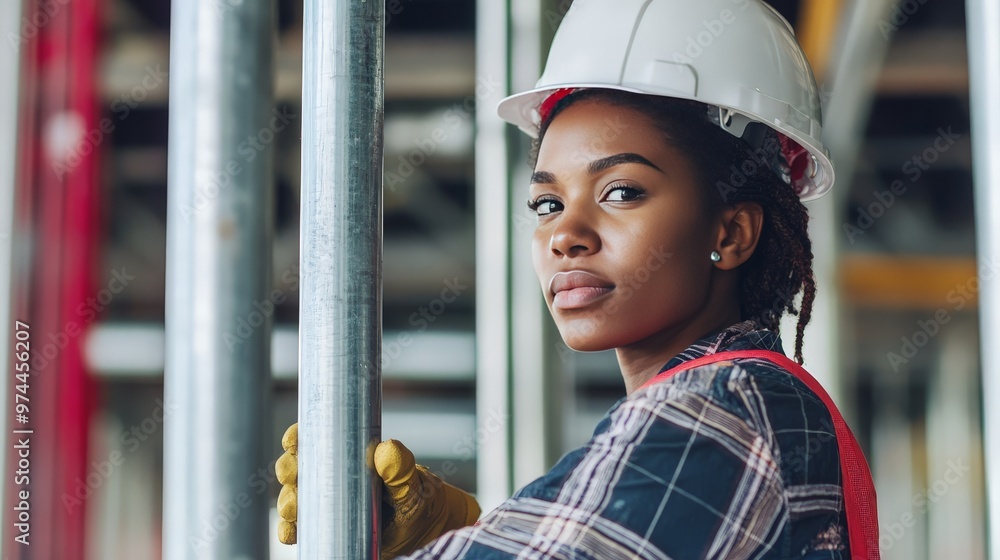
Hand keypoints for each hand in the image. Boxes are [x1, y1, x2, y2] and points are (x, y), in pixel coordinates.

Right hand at [275, 424, 480, 558]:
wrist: (426, 532)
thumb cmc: (420, 498)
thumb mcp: (414, 482)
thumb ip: (402, 468)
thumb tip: (386, 449)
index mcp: (349, 456)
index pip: (316, 440)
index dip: (298, 437)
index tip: (293, 440)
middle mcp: (332, 478)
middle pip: (297, 469)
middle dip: (288, 470)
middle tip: (294, 477)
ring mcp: (328, 505)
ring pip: (294, 499)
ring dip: (287, 502)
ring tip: (293, 509)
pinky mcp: (327, 529)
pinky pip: (301, 530)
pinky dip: (290, 530)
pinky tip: (293, 532)